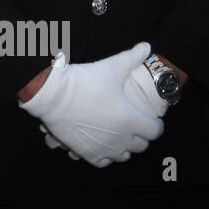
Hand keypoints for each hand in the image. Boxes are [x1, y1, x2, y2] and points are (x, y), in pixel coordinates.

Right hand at [19, 42, 164, 167]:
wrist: (53, 95)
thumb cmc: (84, 81)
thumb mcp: (110, 67)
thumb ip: (132, 57)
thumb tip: (147, 46)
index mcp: (130, 119)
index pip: (155, 131)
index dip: (155, 123)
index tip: (150, 117)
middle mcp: (120, 139)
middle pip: (141, 145)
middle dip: (140, 134)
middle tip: (133, 122)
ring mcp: (103, 148)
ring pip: (123, 156)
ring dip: (124, 147)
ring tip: (117, 135)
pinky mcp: (86, 153)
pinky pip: (103, 162)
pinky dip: (105, 156)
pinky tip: (101, 144)